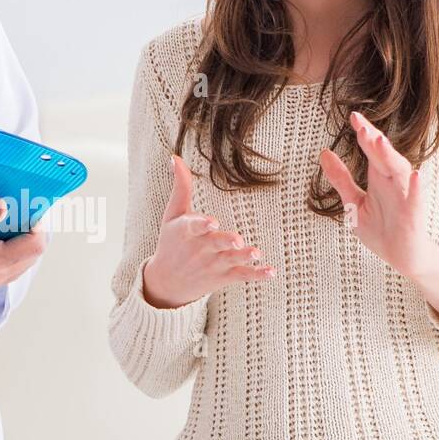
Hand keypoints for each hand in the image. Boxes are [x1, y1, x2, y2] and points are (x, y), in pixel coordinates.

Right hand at [0, 197, 47, 302]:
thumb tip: (3, 205)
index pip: (34, 245)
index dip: (36, 222)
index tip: (26, 203)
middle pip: (31, 256)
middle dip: (30, 231)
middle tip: (18, 208)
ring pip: (18, 263)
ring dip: (17, 242)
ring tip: (3, 219)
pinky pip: (2, 268)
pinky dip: (4, 251)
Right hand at [141, 154, 274, 308]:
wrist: (167, 283)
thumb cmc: (172, 242)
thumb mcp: (172, 215)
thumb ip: (180, 187)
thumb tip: (175, 157)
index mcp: (185, 232)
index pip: (192, 227)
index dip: (201, 224)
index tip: (212, 221)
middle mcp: (200, 249)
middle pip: (215, 244)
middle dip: (226, 242)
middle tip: (237, 240)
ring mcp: (213, 264)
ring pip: (230, 260)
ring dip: (244, 257)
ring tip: (255, 253)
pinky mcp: (223, 276)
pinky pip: (241, 276)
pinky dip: (256, 275)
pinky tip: (271, 272)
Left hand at [318, 110, 438, 277]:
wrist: (401, 257)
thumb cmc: (381, 229)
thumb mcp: (353, 202)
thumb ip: (340, 178)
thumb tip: (324, 153)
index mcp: (379, 178)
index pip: (372, 151)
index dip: (364, 133)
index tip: (354, 116)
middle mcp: (394, 183)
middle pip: (384, 157)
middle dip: (374, 141)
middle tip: (362, 125)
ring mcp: (405, 197)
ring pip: (400, 172)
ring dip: (390, 157)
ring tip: (379, 141)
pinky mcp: (413, 215)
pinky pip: (416, 200)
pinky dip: (416, 188)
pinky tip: (418, 175)